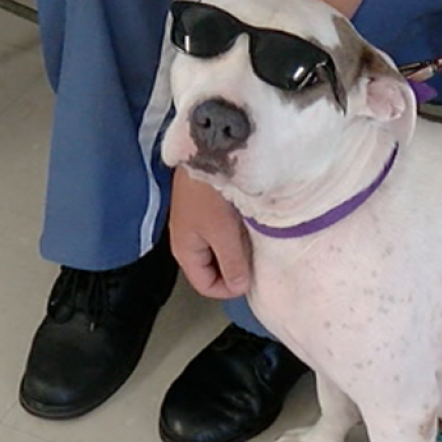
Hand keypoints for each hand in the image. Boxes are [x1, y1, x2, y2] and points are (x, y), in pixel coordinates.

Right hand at [169, 167, 251, 298]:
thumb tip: (239, 287)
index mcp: (185, 251)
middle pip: (212, 269)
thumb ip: (232, 264)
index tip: (251, 279)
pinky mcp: (204, 208)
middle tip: (255, 258)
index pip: (206, 285)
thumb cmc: (209, 194)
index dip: (229, 289)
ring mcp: (195, 223)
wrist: (203, 151)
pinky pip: (220, 232)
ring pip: (218, 250)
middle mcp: (187, 240)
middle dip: (234, 268)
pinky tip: (247, 224)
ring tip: (253, 240)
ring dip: (236, 250)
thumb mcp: (223, 234)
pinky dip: (234, 233)